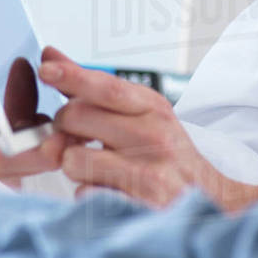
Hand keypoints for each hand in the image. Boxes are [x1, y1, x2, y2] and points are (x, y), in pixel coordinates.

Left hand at [40, 48, 257, 211]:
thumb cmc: (168, 155)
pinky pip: (83, 193)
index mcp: (153, 108)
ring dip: (75, 166)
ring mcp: (147, 169)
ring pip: (73, 158)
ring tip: (99, 167)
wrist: (210, 197)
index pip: (108, 87)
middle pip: (77, 117)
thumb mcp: (143, 114)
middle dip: (64, 129)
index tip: (47, 67)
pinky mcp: (138, 202)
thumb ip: (96, 90)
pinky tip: (109, 189)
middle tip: (78, 137)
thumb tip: (51, 56)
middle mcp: (153, 134)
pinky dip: (88, 193)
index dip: (73, 75)